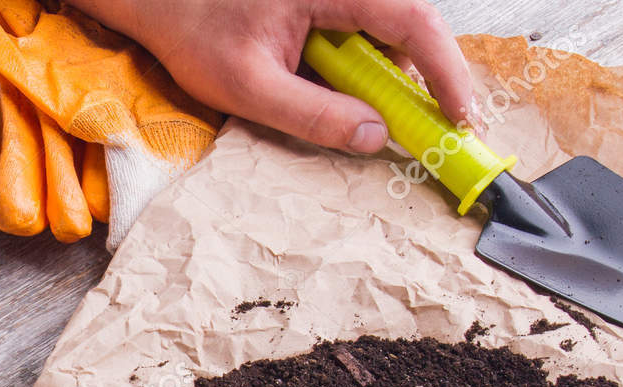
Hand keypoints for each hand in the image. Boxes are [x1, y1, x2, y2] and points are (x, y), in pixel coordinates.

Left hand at [73, 0, 474, 152]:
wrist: (161, 4)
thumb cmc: (196, 34)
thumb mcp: (250, 88)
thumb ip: (315, 116)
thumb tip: (375, 138)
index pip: (411, 21)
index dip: (445, 69)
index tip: (461, 114)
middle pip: (407, 28)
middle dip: (416, 82)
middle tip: (424, 130)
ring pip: (386, 36)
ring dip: (382, 80)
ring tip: (365, 113)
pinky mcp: (329, 6)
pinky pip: (362, 38)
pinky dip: (360, 72)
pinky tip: (333, 93)